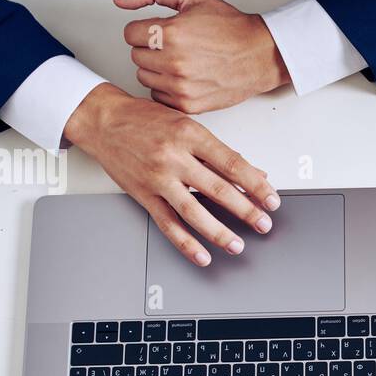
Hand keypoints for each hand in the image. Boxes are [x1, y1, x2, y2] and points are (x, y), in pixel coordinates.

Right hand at [64, 83, 279, 266]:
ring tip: (237, 245)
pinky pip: (167, 223)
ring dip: (218, 231)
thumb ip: (221, 152)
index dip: (256, 185)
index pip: (232, 164)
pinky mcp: (143, 195)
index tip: (272, 200)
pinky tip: (202, 255)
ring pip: (193, 210)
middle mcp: (174, 157)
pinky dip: (186, 242)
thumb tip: (254, 173)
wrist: (103, 120)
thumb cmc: (146, 120)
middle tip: (264, 224)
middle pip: (217, 188)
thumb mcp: (188, 126)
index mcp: (190, 135)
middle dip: (245, 210)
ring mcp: (158, 178)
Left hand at [115, 0, 290, 113]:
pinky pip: (158, 97)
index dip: (145, 29)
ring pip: (145, 77)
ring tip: (181, 60)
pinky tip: (185, 77)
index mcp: (171, 33)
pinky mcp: (188, 104)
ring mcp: (181, 86)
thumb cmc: (229, 27)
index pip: (130, 34)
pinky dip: (167, 88)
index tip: (162, 31)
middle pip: (136, 56)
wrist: (260, 54)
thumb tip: (121, 1)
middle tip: (175, 45)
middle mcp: (174, 62)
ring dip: (157, 69)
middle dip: (151, 49)